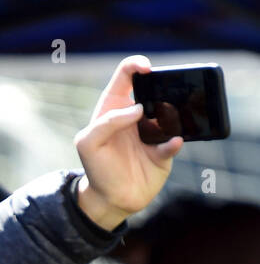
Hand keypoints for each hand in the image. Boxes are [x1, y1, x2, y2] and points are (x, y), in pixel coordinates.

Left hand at [74, 56, 182, 230]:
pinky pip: (175, 141)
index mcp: (115, 107)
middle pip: (155, 89)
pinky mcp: (164, 150)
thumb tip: (137, 109)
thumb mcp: (87, 143)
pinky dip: (174, 141)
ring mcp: (153, 131)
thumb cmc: (97, 167)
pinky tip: (171, 143)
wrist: (110, 199)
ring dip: (173, 113)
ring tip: (165, 121)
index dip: (136, 65)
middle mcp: (136, 115)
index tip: (145, 69)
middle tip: (163, 91)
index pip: (126, 75)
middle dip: (161, 86)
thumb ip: (106, 123)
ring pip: (171, 112)